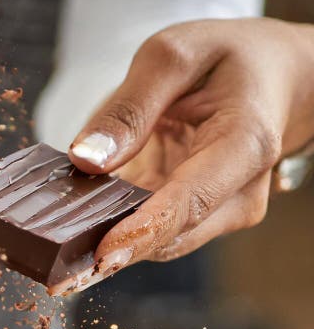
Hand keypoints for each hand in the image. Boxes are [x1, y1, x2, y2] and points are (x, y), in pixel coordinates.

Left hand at [56, 18, 313, 292]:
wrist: (270, 79)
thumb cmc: (224, 61)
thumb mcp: (173, 56)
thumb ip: (129, 108)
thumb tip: (87, 160)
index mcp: (244, 145)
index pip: (189, 203)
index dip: (141, 234)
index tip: (101, 256)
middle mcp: (240, 193)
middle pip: (169, 237)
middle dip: (112, 255)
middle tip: (57, 272)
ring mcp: (220, 214)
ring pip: (157, 245)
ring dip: (108, 249)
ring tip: (58, 257)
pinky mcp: (197, 221)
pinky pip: (151, 236)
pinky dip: (115, 235)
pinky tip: (77, 237)